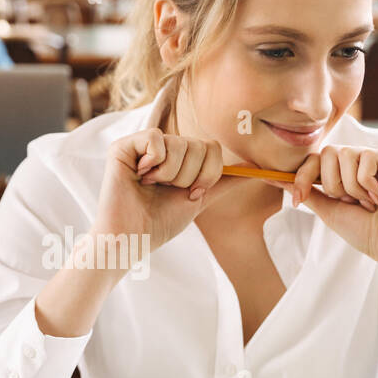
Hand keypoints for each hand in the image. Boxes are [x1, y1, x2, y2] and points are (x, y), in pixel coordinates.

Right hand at [93, 128, 240, 258]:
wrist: (133, 239)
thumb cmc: (160, 223)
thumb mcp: (199, 200)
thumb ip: (223, 183)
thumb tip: (254, 171)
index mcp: (177, 157)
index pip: (211, 148)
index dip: (208, 174)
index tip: (190, 193)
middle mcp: (160, 147)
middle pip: (198, 145)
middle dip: (189, 177)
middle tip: (166, 190)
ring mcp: (140, 145)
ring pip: (178, 143)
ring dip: (170, 174)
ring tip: (150, 186)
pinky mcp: (123, 146)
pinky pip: (155, 138)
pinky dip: (153, 163)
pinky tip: (139, 176)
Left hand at [274, 145, 377, 267]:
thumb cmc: (370, 235)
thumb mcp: (330, 212)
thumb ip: (308, 192)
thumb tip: (274, 178)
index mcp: (347, 175)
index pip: (316, 160)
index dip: (303, 176)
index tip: (298, 199)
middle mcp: (364, 163)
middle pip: (328, 153)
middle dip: (332, 185)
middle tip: (351, 205)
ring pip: (345, 154)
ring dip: (351, 187)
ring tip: (369, 204)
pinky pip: (367, 157)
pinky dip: (367, 182)